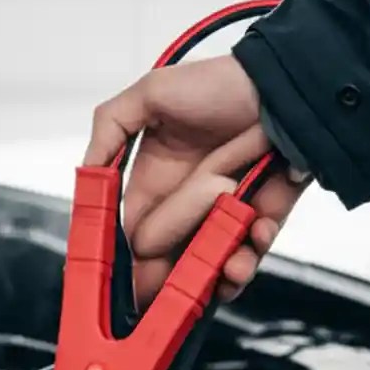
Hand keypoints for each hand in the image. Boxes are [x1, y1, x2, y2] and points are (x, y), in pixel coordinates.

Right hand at [84, 55, 307, 308]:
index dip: (136, 262)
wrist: (282, 84)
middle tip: (184, 286)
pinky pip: (257, 246)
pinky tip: (258, 231)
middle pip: (176, 257)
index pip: (138, 233)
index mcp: (158, 180)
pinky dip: (256, 247)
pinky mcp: (266, 213)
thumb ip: (112, 127)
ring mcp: (228, 211)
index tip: (138, 285)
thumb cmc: (220, 83)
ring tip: (233, 267)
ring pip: (217, 262)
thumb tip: (87, 172)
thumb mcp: (153, 93)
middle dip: (178, 277)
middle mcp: (191, 201)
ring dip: (222, 273)